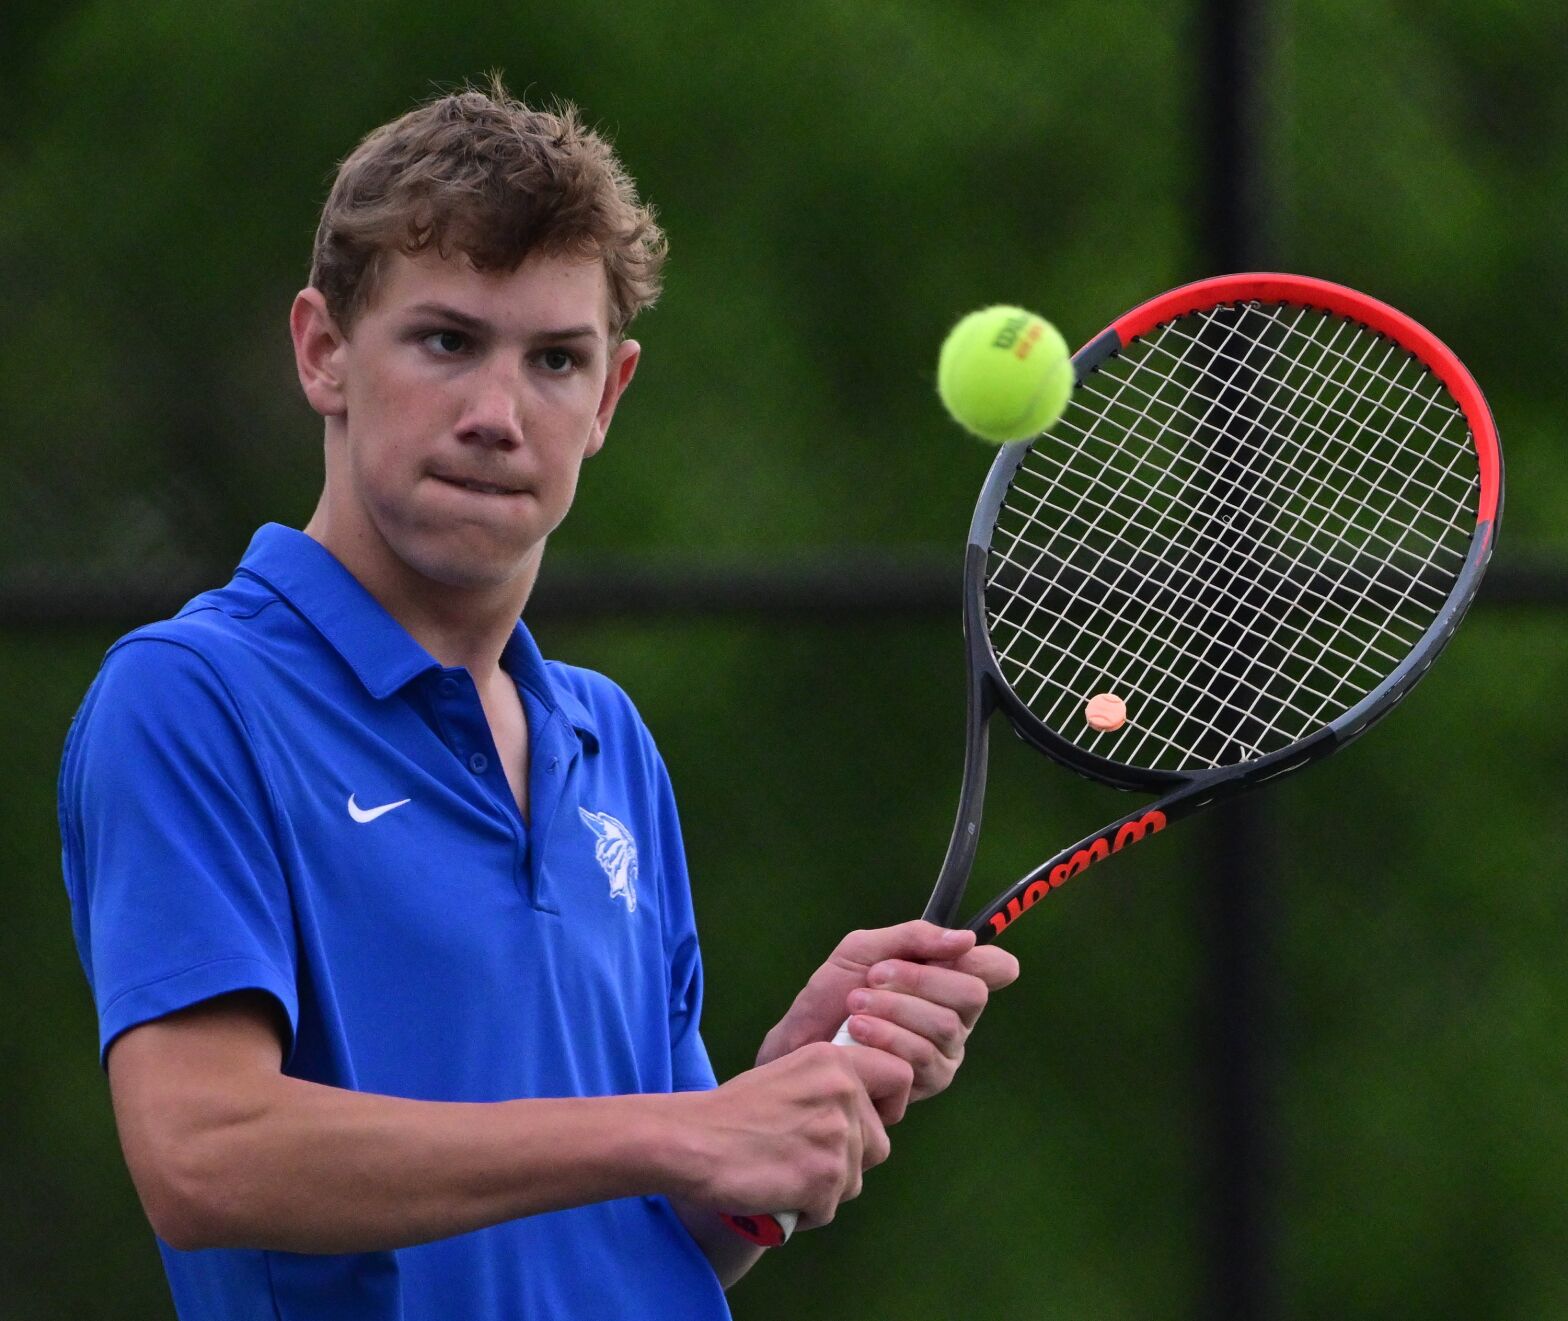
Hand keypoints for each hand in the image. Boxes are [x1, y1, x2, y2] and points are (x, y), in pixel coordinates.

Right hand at [678, 1043, 911, 1229]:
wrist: (691, 1139)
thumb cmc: (730, 1112)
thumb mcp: (789, 1072)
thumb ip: (831, 1086)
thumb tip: (867, 1113)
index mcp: (834, 1060)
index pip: (900, 1077)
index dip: (889, 1107)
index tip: (867, 1121)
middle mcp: (843, 1091)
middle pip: (880, 1143)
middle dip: (850, 1160)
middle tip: (803, 1157)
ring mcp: (837, 1135)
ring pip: (855, 1180)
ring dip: (824, 1188)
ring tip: (783, 1173)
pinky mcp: (825, 1177)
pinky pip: (829, 1209)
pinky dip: (803, 1211)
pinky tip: (775, 1191)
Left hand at [758, 921, 1019, 1102]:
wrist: (798, 1044)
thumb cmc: (830, 996)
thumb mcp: (863, 950)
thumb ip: (913, 938)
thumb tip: (966, 940)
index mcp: (948, 981)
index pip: (996, 968)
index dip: (985, 960)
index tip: (953, 951)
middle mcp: (957, 1018)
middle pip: (970, 993)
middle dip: (917, 980)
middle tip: (873, 977)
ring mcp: (946, 1053)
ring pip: (944, 1025)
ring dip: (893, 1009)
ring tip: (854, 1007)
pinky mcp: (928, 1084)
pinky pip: (922, 1057)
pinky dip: (886, 1038)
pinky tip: (857, 1034)